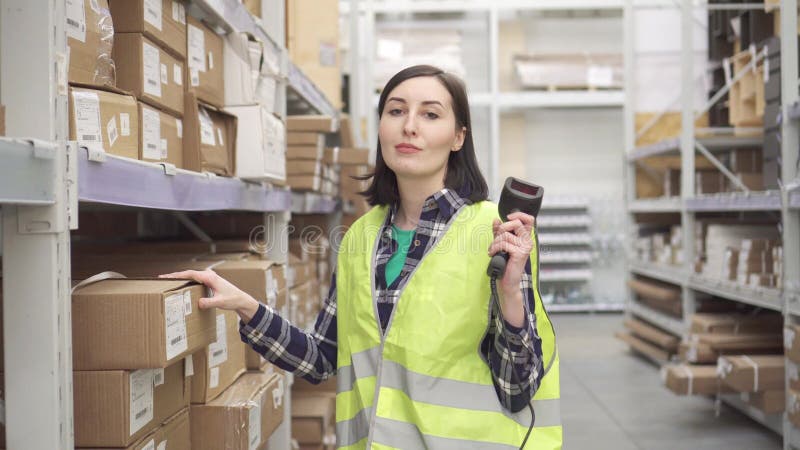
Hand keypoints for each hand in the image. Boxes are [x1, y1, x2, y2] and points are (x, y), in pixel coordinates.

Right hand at [159, 270, 260, 322]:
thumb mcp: (220, 302)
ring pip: (191, 276)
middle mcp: (208, 275)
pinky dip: (186, 281)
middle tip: (161, 279)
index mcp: (209, 277)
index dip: (177, 275)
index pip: (190, 274)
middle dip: (175, 276)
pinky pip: (195, 280)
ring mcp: (209, 277)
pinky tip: (181, 286)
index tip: (166, 276)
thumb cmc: (232, 299)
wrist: (241, 299)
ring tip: (167, 282)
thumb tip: (198, 302)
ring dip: (180, 278)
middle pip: (188, 274)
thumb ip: (209, 302)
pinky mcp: (209, 281)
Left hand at [488, 212, 534, 326]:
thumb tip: (496, 219)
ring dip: (495, 242)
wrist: (507, 281)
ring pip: (506, 234)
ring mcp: (525, 247)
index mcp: (525, 237)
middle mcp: (528, 241)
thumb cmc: (505, 263)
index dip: (518, 214)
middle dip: (501, 229)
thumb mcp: (501, 244)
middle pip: (515, 223)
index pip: (529, 219)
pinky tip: (493, 254)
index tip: (508, 218)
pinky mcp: (520, 254)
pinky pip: (504, 244)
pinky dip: (495, 248)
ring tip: (493, 250)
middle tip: (496, 239)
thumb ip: (499, 232)